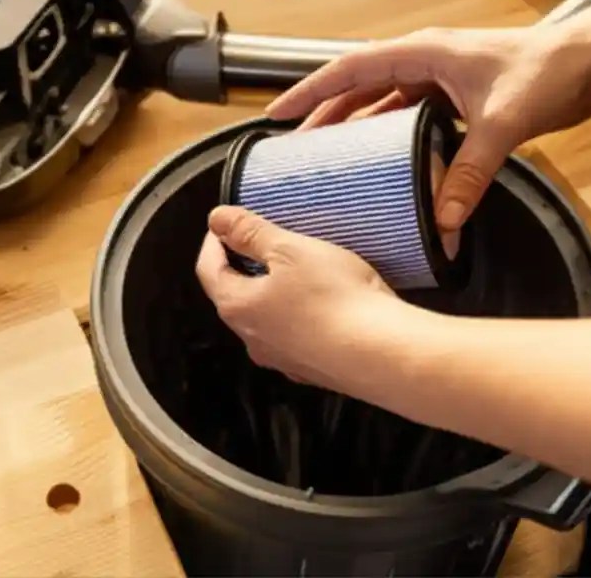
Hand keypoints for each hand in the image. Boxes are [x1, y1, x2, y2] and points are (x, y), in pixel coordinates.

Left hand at [195, 205, 402, 391]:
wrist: (382, 354)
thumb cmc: (333, 296)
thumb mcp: (290, 250)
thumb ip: (251, 232)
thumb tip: (216, 218)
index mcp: (237, 306)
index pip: (208, 270)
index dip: (213, 242)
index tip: (224, 224)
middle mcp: (252, 340)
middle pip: (235, 297)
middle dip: (242, 268)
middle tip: (258, 243)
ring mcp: (282, 360)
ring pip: (266, 320)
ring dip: (271, 294)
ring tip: (292, 271)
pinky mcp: (312, 371)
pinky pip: (295, 337)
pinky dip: (298, 316)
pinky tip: (321, 304)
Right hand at [266, 26, 590, 236]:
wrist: (590, 61)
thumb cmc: (548, 70)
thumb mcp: (501, 124)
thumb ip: (470, 173)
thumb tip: (444, 219)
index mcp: (422, 53)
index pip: (348, 69)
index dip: (309, 92)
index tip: (278, 115)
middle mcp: (425, 61)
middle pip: (358, 88)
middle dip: (325, 117)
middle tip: (298, 151)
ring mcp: (440, 78)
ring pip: (383, 103)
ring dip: (357, 129)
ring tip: (332, 161)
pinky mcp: (458, 96)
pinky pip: (411, 117)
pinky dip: (394, 139)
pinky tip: (388, 166)